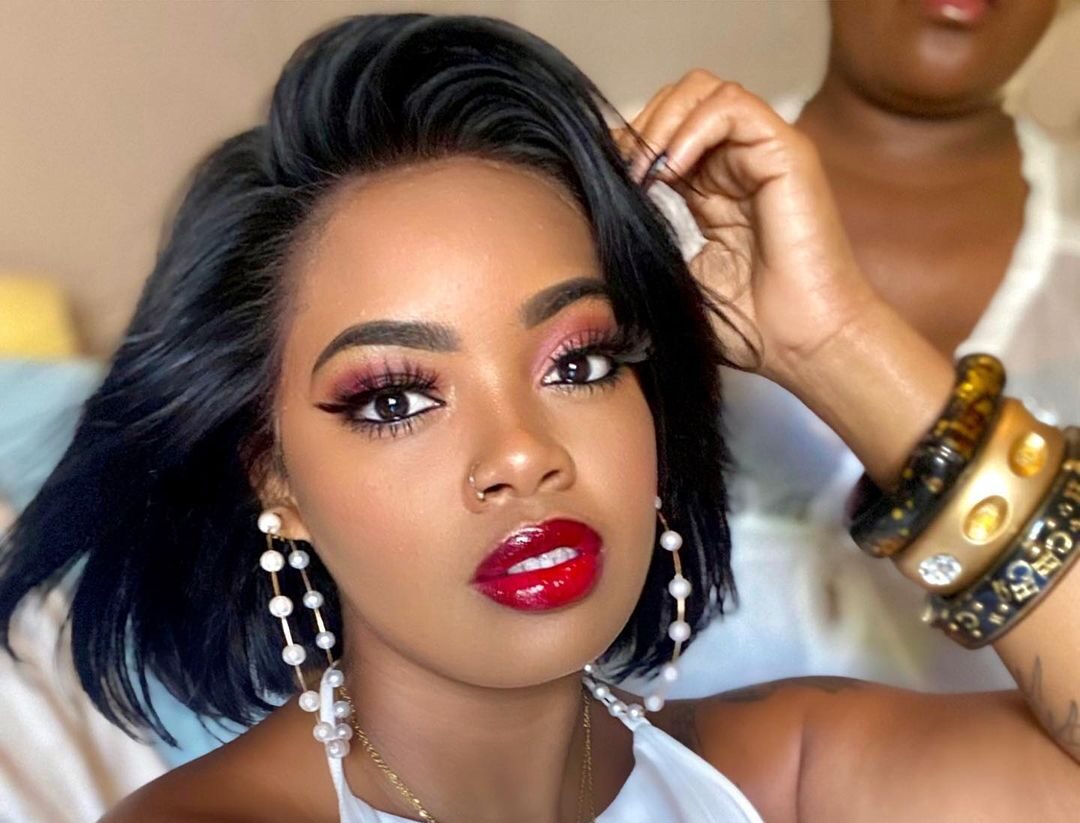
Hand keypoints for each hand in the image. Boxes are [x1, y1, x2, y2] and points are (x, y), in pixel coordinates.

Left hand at [620, 71, 877, 386]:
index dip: (628, 146)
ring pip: (703, 91)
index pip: (663, 132)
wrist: (802, 344)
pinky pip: (732, 105)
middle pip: (679, 100)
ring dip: (661, 123)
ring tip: (644, 171)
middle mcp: (738, 163)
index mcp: (712, 189)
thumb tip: (597, 204)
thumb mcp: (676, 272)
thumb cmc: (749, 323)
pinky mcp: (787, 152)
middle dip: (640, 128)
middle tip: (621, 174)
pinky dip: (691, 128)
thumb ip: (647, 232)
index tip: (603, 182)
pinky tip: (670, 171)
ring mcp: (764, 154)